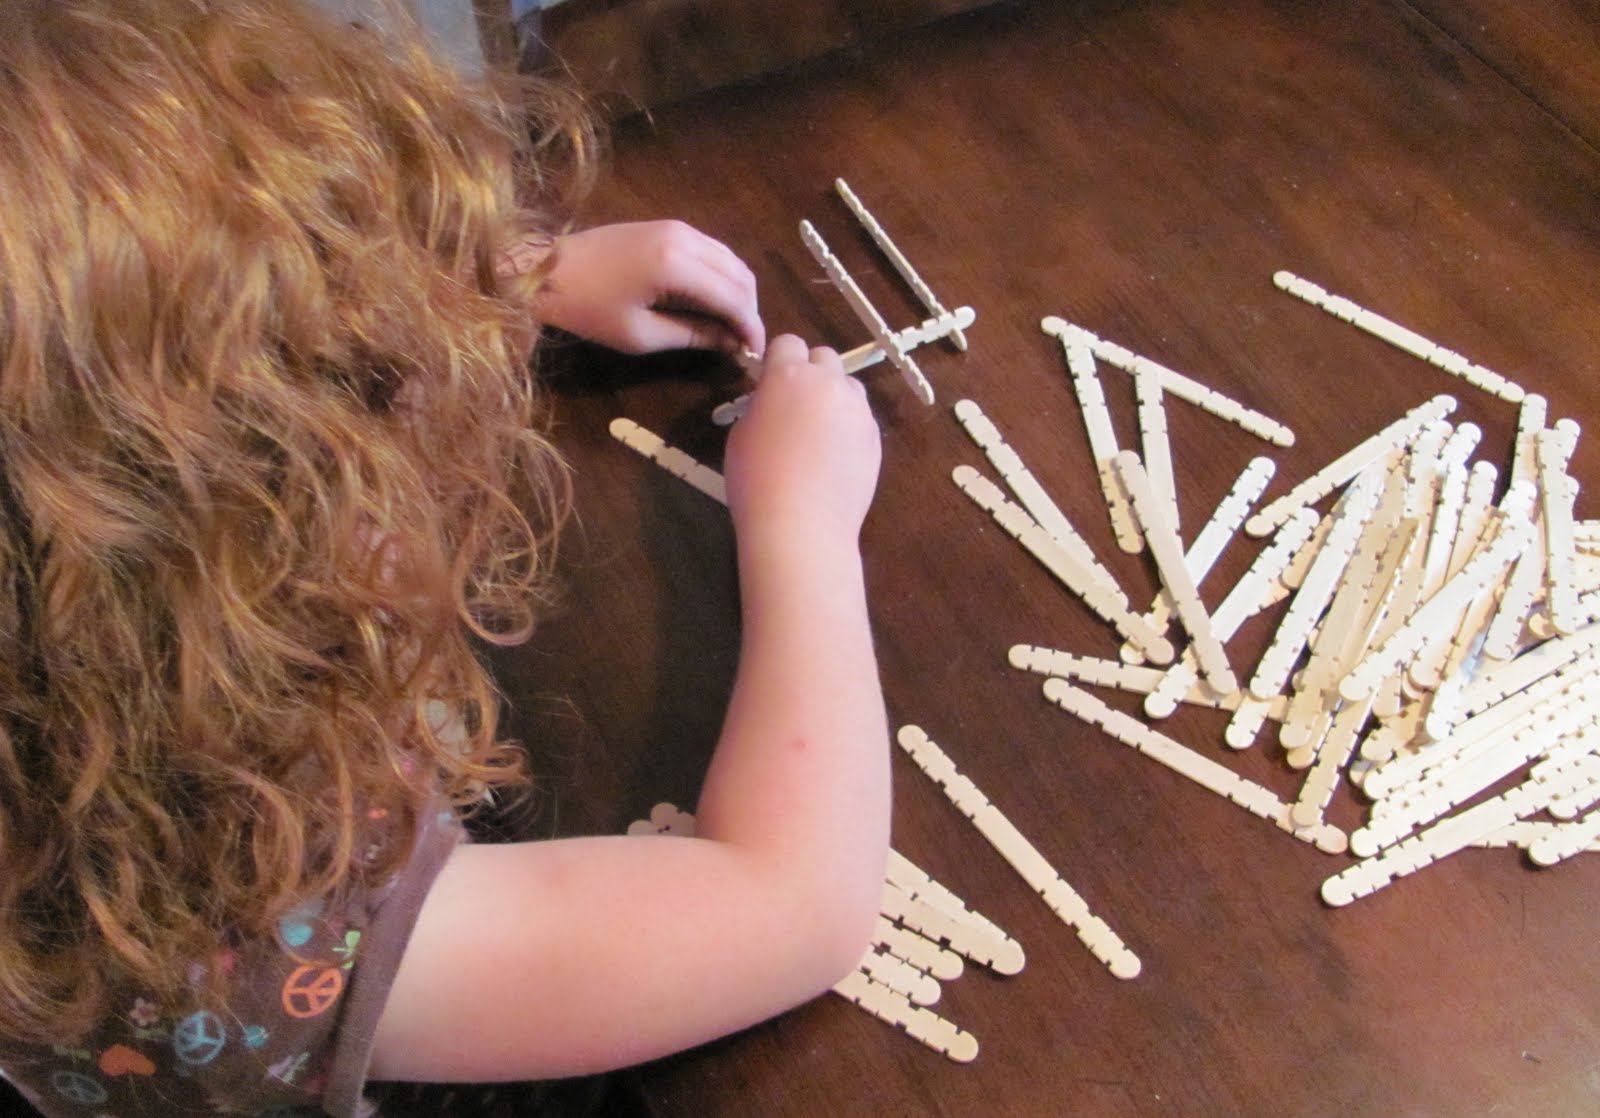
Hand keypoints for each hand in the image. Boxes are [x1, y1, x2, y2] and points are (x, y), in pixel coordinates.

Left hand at [534, 221, 764, 355]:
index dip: (751, 327)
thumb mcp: (640, 334)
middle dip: (749, 309)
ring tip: (731, 326)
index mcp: (677, 264)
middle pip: (740, 273)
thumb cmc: (587, 308)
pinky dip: (721, 276)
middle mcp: (685, 237)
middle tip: (744, 343)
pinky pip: (711, 251)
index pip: (734, 296)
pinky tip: (713, 301)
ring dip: (738, 292)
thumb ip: (692, 335)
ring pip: (729, 259)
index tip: (755, 355)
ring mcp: (677, 227)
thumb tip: (731, 343)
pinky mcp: (667, 226)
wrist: (544, 269)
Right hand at [724, 336, 881, 544]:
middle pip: (824, 357)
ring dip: (833, 396)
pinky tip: (833, 457)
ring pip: (848, 386)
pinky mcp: (875, 438)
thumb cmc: (756, 481)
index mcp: (789, 376)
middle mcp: (829, 384)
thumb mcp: (741, 434)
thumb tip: (773, 401)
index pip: (788, 342)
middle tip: (795, 405)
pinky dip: (848, 426)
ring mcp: (858, 411)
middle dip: (809, 373)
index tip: (771, 383)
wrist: (801, 526)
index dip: (778, 361)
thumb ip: (762, 404)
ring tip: (818, 432)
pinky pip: (861, 418)